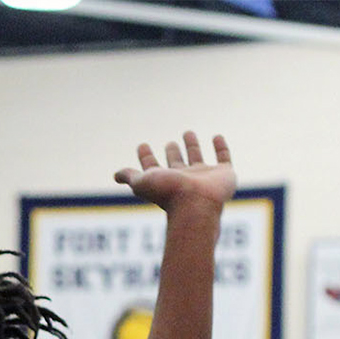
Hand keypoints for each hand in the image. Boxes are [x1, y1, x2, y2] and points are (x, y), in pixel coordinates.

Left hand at [113, 132, 234, 211]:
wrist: (196, 203)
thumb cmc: (167, 193)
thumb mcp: (142, 183)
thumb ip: (130, 176)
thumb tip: (116, 175)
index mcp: (164, 181)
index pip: (152, 167)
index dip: (146, 157)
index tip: (142, 145)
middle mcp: (183, 178)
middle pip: (175, 163)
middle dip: (172, 153)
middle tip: (169, 143)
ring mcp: (204, 176)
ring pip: (197, 158)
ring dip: (192, 146)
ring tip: (187, 133)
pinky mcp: (224, 173)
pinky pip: (224, 157)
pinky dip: (221, 147)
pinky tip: (217, 137)